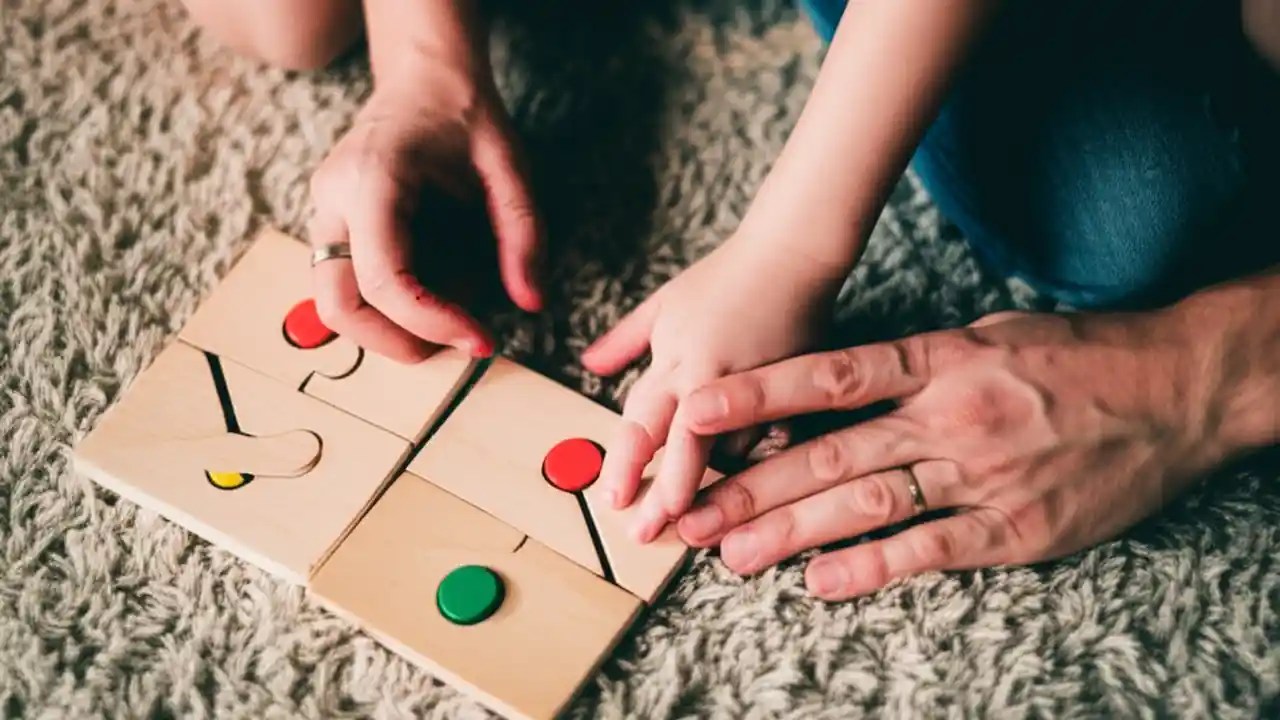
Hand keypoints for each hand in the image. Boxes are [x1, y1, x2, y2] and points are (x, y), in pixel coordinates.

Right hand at [308, 72, 541, 361]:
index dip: (431, 323)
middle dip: (398, 342)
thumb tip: (531, 302)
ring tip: (456, 300)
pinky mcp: (332, 226)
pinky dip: (395, 302)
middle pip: (337, 306)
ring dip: (395, 325)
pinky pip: (350, 283)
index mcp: (373, 178)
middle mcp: (333, 199)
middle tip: (460, 343)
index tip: (481, 339)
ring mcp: (324, 213)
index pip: (383, 279)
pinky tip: (441, 276)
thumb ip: (524, 234)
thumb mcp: (511, 167)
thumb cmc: (465, 114)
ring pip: (336, 302)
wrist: (424, 76)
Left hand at [582, 238, 845, 542]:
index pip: (640, 423)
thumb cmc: (724, 278)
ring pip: (728, 451)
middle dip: (663, 497)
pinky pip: (768, 438)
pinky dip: (752, 458)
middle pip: (681, 449)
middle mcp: (707, 380)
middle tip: (646, 533)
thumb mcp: (663, 305)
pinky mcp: (789, 392)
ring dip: (711, 486)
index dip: (624, 465)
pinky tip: (746, 488)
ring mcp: (752, 389)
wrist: (792, 259)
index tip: (611, 500)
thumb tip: (590, 365)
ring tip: (694, 527)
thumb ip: (624, 340)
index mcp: (674, 360)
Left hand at [674, 309, 1235, 599]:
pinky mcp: (1014, 528)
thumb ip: (915, 363)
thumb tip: (837, 383)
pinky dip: (871, 567)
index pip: (831, 376)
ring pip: (867, 504)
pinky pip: (930, 550)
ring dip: (791, 532)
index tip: (696, 409)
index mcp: (941, 361)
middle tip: (690, 512)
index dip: (758, 393)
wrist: (1175, 391)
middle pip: (830, 453)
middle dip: (751, 486)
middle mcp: (951, 416)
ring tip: (732, 553)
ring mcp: (982, 475)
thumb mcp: (989, 335)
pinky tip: (819, 581)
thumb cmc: (1076, 355)